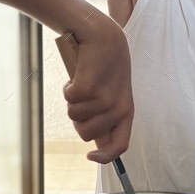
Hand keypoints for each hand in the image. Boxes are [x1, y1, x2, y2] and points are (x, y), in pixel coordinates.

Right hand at [61, 27, 133, 163]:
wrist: (104, 37)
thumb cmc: (105, 67)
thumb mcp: (112, 94)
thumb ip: (106, 118)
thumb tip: (97, 144)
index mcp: (127, 112)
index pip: (120, 146)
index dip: (104, 157)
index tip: (90, 156)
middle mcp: (118, 109)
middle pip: (86, 133)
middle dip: (78, 118)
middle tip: (83, 97)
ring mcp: (104, 100)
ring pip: (74, 116)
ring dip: (72, 101)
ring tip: (82, 83)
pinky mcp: (89, 89)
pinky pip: (69, 99)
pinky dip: (67, 88)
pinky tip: (77, 75)